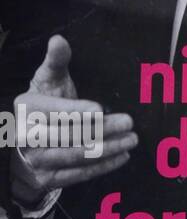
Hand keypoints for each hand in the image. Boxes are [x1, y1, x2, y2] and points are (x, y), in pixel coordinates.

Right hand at [9, 35, 136, 206]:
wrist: (22, 142)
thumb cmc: (44, 104)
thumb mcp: (47, 80)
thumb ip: (57, 61)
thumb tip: (58, 40)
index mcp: (28, 109)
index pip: (54, 112)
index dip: (77, 110)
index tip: (101, 109)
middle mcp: (28, 137)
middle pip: (70, 135)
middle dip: (102, 129)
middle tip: (129, 123)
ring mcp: (36, 160)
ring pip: (76, 156)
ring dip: (108, 148)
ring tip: (132, 139)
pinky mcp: (47, 179)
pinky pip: (77, 175)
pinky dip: (102, 167)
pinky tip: (122, 156)